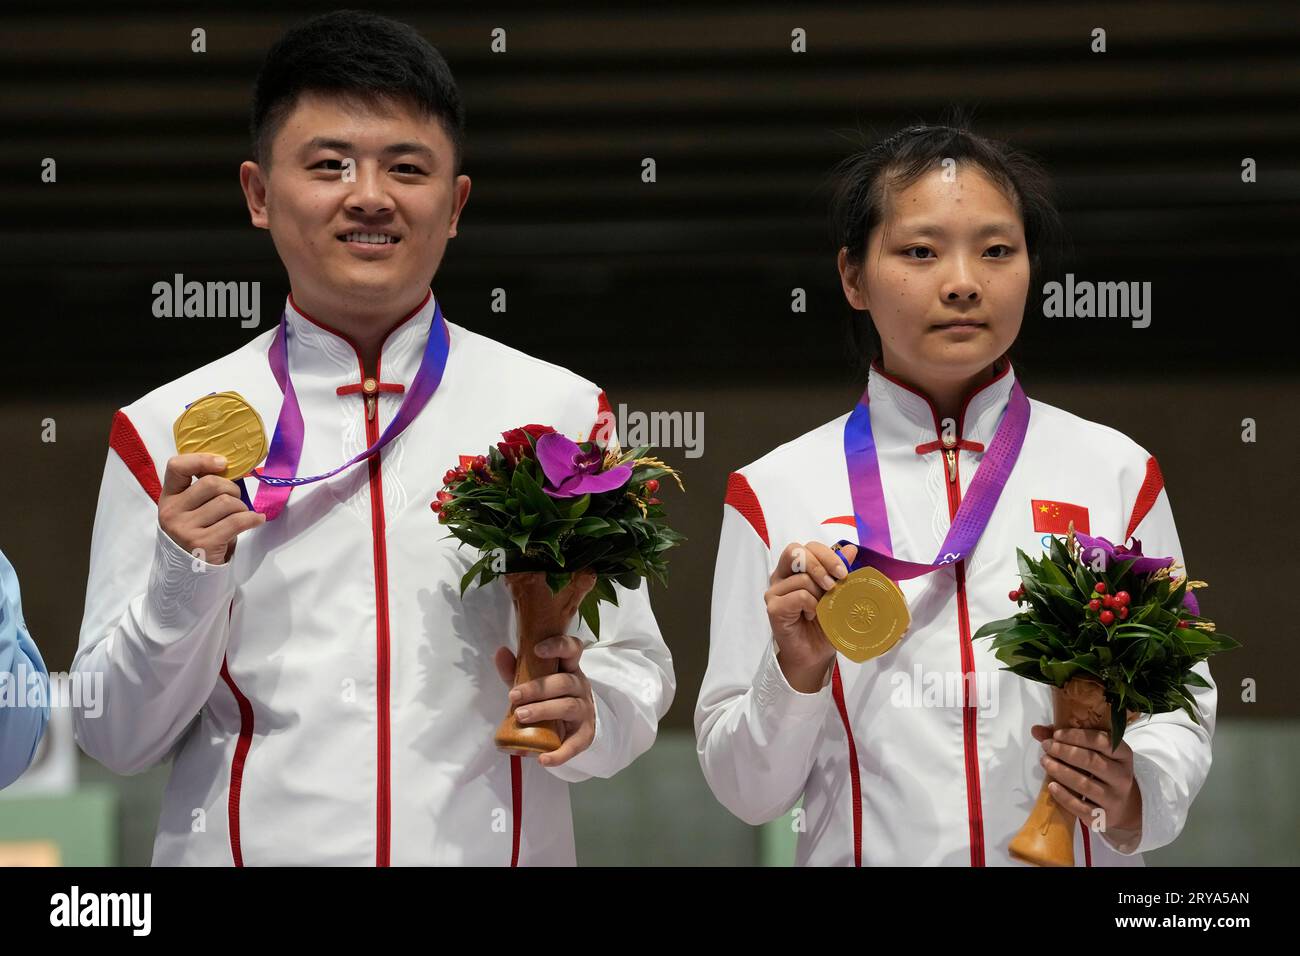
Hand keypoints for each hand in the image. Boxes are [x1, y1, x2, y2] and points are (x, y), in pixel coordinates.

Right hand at [158, 453, 265, 565]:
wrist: (191, 573)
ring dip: (242, 507)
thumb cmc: (198, 535)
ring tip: (241, 516)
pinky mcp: (203, 543)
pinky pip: (237, 521)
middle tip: (236, 500)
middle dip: (232, 489)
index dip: (202, 459)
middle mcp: (172, 512)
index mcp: (168, 498)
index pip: (177, 467)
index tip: (223, 463)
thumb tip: (232, 469)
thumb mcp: (191, 511)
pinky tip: (257, 520)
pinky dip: (253, 518)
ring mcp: (185, 529)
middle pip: (211, 483)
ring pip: (226, 502)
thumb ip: (203, 491)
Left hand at [493, 636, 594, 767]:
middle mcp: (580, 686)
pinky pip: (575, 744)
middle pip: (564, 682)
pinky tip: (543, 759)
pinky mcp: (585, 735)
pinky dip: (559, 753)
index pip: (572, 649)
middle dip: (537, 688)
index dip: (558, 646)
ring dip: (543, 711)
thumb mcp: (535, 682)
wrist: (575, 725)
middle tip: (513, 696)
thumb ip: (516, 670)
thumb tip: (500, 652)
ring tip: (520, 716)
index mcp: (570, 668)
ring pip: (568, 707)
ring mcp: (584, 710)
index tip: (537, 650)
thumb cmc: (551, 698)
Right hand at [764, 541, 855, 692]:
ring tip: (821, 609)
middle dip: (821, 565)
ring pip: (802, 578)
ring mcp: (774, 591)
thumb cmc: (824, 623)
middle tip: (836, 585)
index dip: (826, 554)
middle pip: (796, 552)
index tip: (843, 572)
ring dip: (819, 594)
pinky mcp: (773, 607)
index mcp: (795, 569)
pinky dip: (811, 606)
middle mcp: (781, 576)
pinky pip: (799, 596)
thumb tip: (850, 549)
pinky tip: (811, 616)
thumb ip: (839, 571)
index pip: (807, 547)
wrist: (816, 653)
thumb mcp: (837, 593)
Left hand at [1032, 724, 1142, 846]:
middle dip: (1066, 752)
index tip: (1057, 734)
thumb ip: (1065, 739)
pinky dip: (1064, 796)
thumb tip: (1036, 730)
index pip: (1103, 742)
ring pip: (1085, 784)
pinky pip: (1081, 807)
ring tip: (1045, 762)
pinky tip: (1051, 786)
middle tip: (1047, 746)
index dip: (1078, 736)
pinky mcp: (1104, 818)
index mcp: (1123, 755)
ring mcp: (1114, 799)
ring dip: (1061, 772)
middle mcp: (1123, 777)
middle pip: (1093, 762)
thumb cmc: (1101, 772)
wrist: (1119, 807)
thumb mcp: (1093, 752)